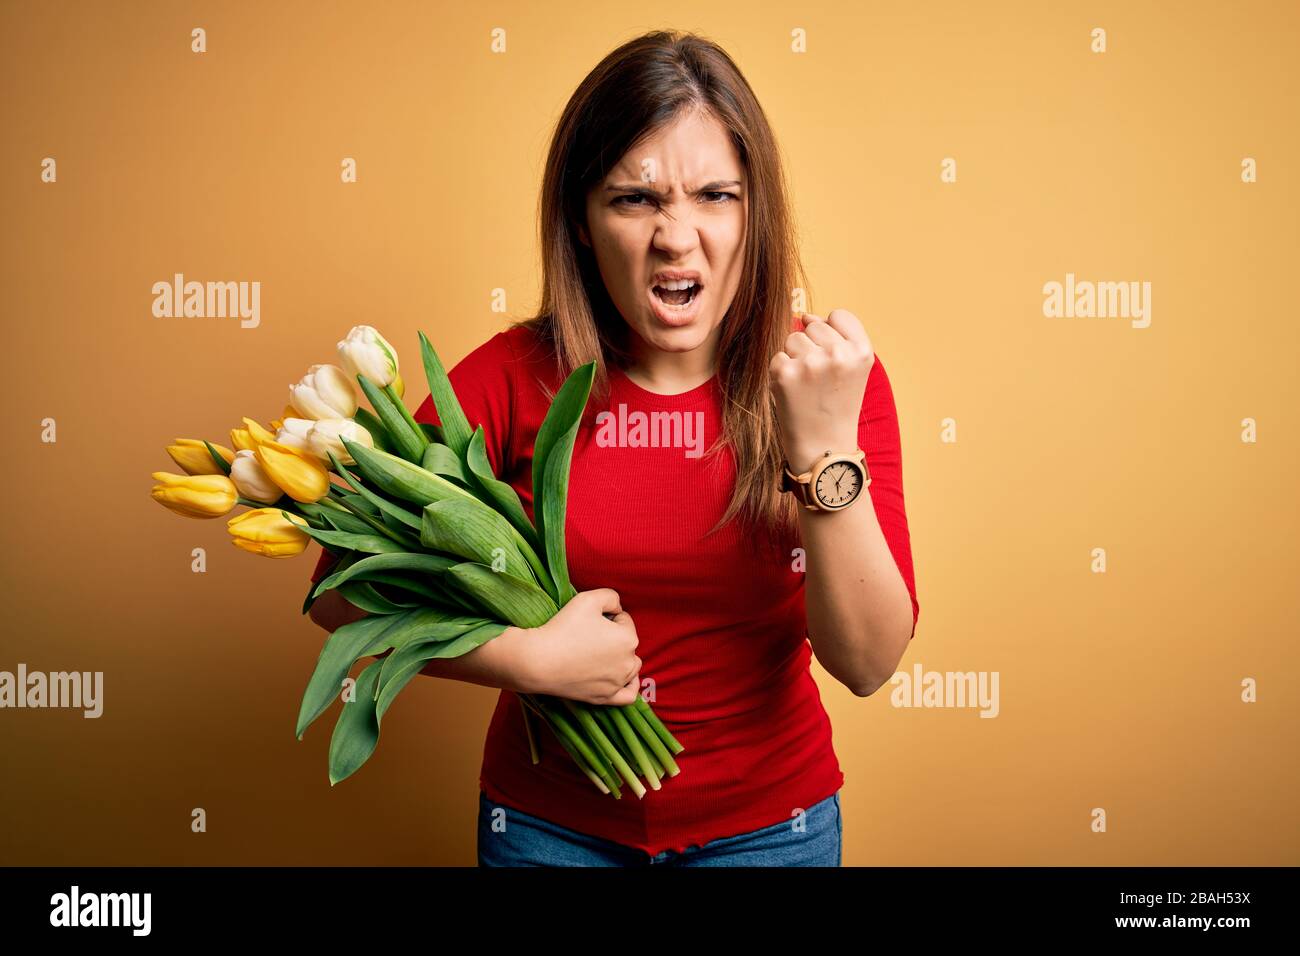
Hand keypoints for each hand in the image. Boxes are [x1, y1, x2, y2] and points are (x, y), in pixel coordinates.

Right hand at [514, 588, 641, 705]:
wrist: (538, 661)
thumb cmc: (562, 628)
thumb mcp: (588, 598)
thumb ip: (611, 597)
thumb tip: (617, 609)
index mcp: (628, 638)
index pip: (625, 620)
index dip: (607, 616)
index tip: (589, 620)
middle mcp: (628, 662)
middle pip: (628, 643)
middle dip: (615, 636)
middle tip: (589, 635)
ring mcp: (617, 683)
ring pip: (631, 667)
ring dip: (622, 657)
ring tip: (601, 653)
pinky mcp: (605, 698)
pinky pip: (629, 696)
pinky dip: (629, 686)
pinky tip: (623, 679)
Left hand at [769, 309, 874, 469]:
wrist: (824, 448)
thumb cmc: (837, 405)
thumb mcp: (852, 369)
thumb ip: (836, 336)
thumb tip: (805, 314)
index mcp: (862, 351)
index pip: (839, 316)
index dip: (832, 334)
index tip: (834, 359)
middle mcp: (839, 354)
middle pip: (812, 325)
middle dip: (812, 347)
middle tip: (820, 380)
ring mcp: (811, 363)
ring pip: (792, 338)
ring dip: (795, 358)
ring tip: (807, 386)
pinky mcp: (785, 373)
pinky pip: (777, 357)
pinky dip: (781, 374)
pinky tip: (794, 393)